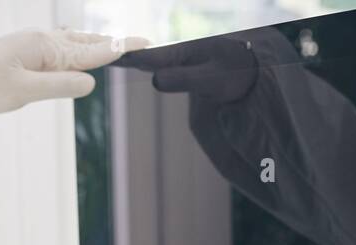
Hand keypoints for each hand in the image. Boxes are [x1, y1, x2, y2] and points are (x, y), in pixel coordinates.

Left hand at [0, 29, 148, 115]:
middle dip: (112, 43)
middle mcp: (41, 41)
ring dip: (95, 44)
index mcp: (45, 48)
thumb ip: (59, 86)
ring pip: (72, 42)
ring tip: (116, 46)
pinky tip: (76, 47)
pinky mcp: (23, 52)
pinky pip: (58, 46)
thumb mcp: (23, 92)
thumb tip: (90, 82)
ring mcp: (32, 45)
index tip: (145, 44)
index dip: (119, 49)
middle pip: (85, 41)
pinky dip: (75, 47)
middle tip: (140, 44)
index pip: (91, 50)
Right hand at [115, 36, 258, 100]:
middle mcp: (178, 54)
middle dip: (123, 55)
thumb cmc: (235, 73)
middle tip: (99, 54)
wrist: (256, 69)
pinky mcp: (185, 66)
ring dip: (132, 58)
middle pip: (145, 55)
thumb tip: (155, 80)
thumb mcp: (210, 79)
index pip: (147, 56)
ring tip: (110, 58)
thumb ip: (183, 79)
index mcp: (182, 53)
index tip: (106, 56)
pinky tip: (138, 65)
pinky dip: (145, 63)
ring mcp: (181, 60)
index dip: (126, 56)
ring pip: (152, 59)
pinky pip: (161, 64)